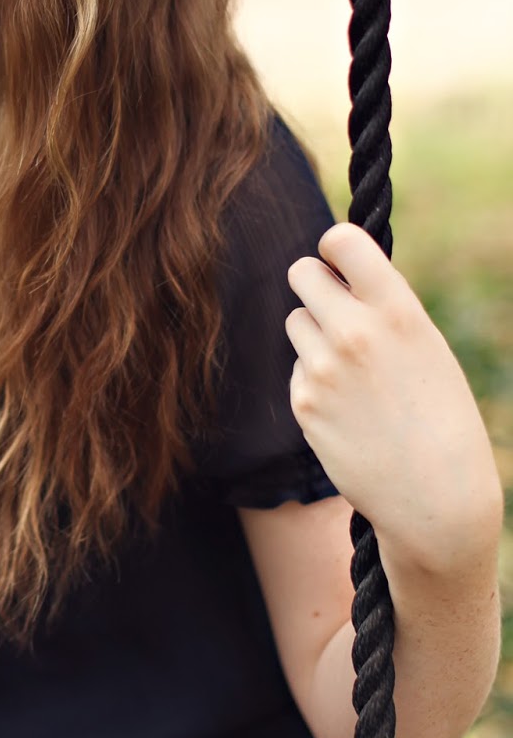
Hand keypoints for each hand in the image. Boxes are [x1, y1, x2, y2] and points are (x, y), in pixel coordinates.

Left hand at [285, 221, 503, 573]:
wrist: (435, 497)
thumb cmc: (441, 417)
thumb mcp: (426, 347)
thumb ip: (383, 308)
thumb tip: (339, 273)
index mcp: (398, 311)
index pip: (341, 240)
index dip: (334, 248)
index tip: (340, 261)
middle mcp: (355, 332)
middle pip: (299, 272)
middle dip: (314, 284)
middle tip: (335, 307)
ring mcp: (323, 368)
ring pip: (296, 321)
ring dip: (314, 334)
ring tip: (353, 370)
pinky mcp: (303, 401)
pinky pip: (297, 368)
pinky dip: (313, 380)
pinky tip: (347, 408)